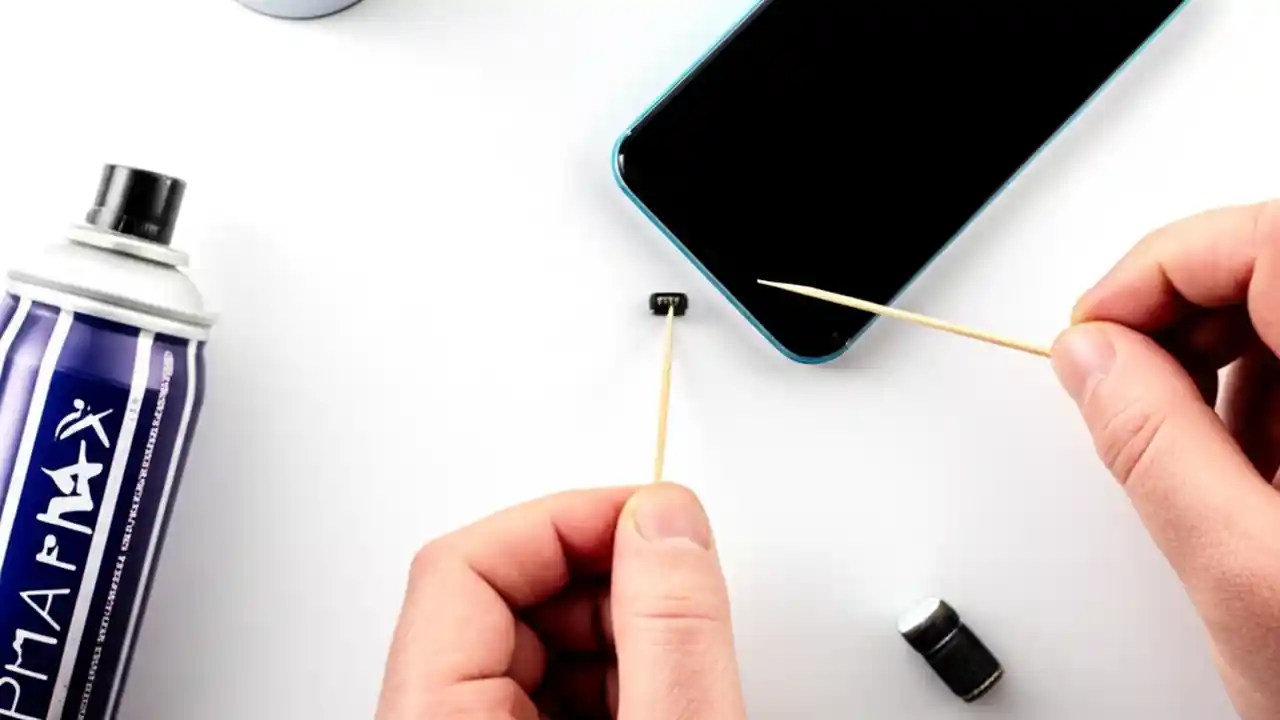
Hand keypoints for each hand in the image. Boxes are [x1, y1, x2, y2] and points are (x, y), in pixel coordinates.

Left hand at [374, 484, 746, 718]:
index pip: (462, 568)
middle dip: (601, 576)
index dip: (561, 521)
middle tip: (676, 577)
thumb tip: (666, 521)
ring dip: (617, 632)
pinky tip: (668, 697)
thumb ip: (667, 630)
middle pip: (498, 602)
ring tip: (682, 653)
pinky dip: (618, 684)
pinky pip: (552, 702)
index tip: (644, 515)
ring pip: (533, 652)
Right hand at [1051, 200, 1279, 718]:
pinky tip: (1251, 470)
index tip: (1097, 327)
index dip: (1163, 266)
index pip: (1271, 241)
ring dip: (1219, 366)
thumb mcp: (1249, 576)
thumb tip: (1091, 357)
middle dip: (1180, 314)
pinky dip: (1264, 405)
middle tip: (1119, 376)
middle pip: (1277, 265)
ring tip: (1192, 449)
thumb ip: (1155, 446)